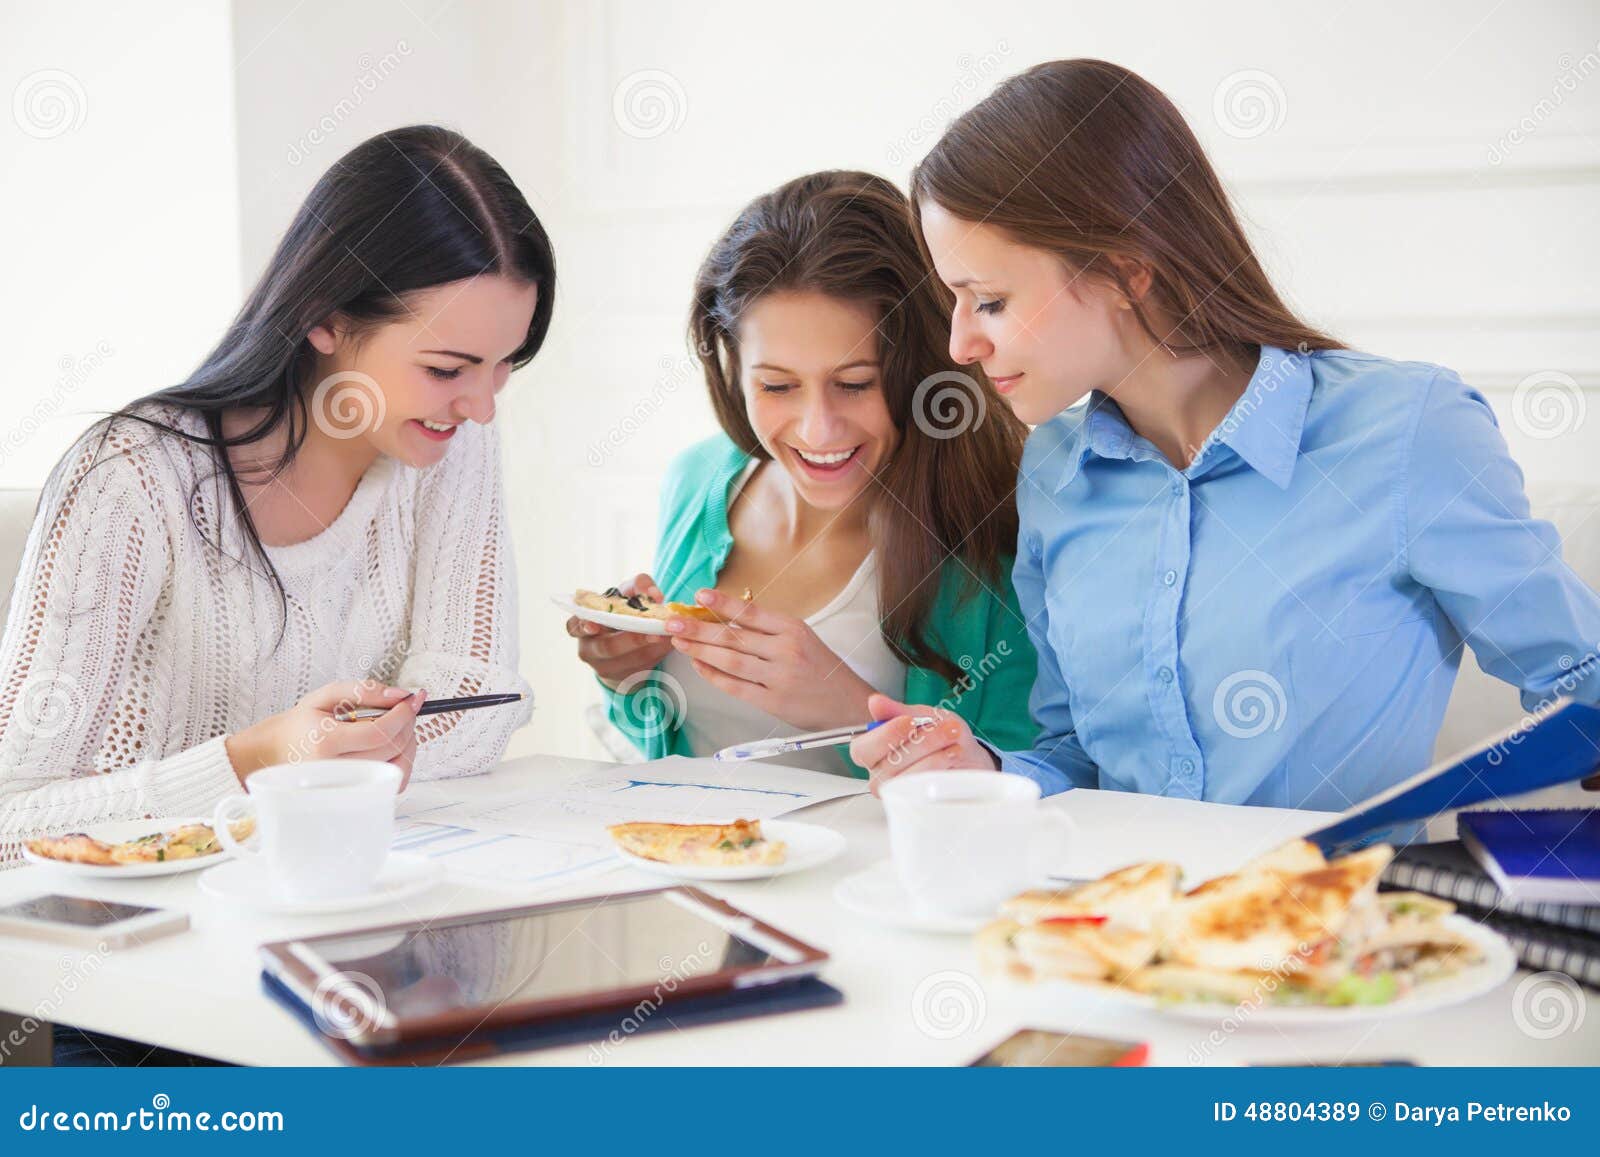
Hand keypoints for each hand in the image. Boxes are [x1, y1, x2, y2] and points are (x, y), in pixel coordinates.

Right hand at [225, 681, 425, 789]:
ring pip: (399, 767)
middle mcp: (337, 769)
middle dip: (408, 724)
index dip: (403, 714)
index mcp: (327, 742)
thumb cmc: (302, 723)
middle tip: (404, 708)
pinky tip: (392, 746)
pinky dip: (402, 761)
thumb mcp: (326, 696)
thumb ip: (364, 690)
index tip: (411, 699)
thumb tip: (401, 695)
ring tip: (398, 726)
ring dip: (408, 742)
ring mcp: (347, 786)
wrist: (277, 752)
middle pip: (393, 748)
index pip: (379, 732)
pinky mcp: (356, 794)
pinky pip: (393, 782)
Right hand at [569, 572, 673, 688]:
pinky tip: (667, 645)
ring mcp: (605, 667)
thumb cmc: (623, 611)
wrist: (628, 641)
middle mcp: (589, 649)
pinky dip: (656, 656)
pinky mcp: (623, 678)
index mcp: (583, 625)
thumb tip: (653, 593)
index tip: (593, 626)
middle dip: (631, 639)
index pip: (574, 627)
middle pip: (607, 647)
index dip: (582, 626)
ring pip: (629, 660)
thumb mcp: (627, 594)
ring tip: (666, 636)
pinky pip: (641, 668)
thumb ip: (638, 586)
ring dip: (649, 648)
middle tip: (654, 632)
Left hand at [665, 588, 874, 730]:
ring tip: (678, 642)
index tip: (698, 596)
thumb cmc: (822, 668)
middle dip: (698, 629)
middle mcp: (786, 650)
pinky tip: (699, 667)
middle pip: (734, 637)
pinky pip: (736, 687)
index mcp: (793, 629)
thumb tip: (727, 620)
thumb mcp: (803, 638)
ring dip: (701, 651)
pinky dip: (715, 676)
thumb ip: (769, 629)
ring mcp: (778, 677)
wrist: (847, 704)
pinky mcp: (773, 702)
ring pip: (731, 661)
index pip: (750, 612)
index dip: (722, 604)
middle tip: (672, 622)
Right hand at [849, 693, 996, 795]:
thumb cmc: (938, 736)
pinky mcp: (916, 803)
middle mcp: (879, 774)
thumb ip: (897, 710)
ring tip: (953, 741)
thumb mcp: (921, 716)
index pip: (862, 749)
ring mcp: (897, 792)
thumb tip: (875, 702)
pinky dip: (941, 770)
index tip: (910, 721)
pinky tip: (952, 757)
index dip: (885, 735)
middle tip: (945, 728)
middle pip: (888, 764)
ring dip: (935, 756)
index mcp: (871, 750)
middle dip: (921, 742)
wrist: (967, 757)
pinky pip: (924, 791)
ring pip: (907, 778)